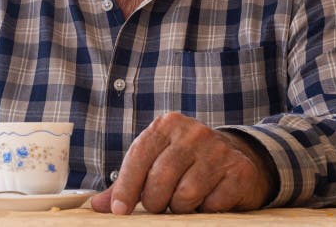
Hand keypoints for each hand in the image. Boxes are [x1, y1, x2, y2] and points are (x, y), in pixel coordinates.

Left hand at [90, 112, 276, 213]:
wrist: (237, 157)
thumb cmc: (187, 162)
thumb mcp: (157, 162)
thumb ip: (127, 182)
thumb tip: (97, 205)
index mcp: (168, 125)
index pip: (139, 156)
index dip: (126, 187)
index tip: (120, 210)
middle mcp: (194, 132)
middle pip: (160, 179)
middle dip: (155, 201)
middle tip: (161, 204)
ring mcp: (219, 150)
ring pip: (185, 195)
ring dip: (181, 207)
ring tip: (186, 199)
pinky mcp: (238, 170)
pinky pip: (212, 204)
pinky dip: (206, 209)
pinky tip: (209, 198)